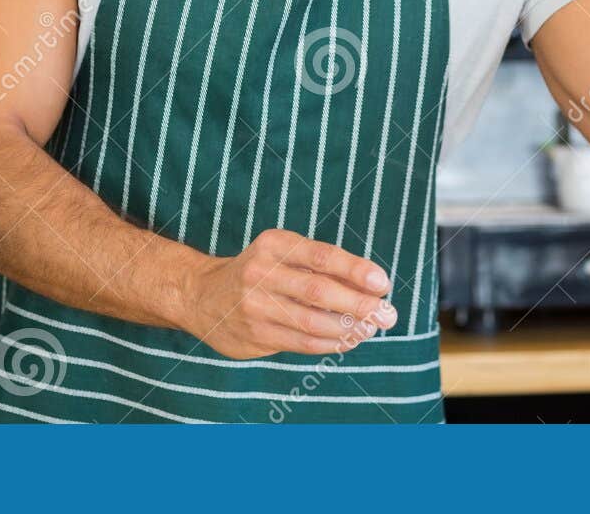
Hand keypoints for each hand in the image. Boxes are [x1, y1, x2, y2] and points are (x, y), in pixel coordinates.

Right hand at [176, 228, 397, 358]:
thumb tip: (372, 286)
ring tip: (370, 329)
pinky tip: (347, 340)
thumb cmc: (260, 272)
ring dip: (348, 329)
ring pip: (311, 322)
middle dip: (359, 305)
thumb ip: (322, 268)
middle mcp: (262, 273)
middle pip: (319, 291)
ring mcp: (255, 306)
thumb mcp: (284, 254)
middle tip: (387, 313)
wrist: (202, 296)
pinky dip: (329, 343)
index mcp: (275, 245)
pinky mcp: (253, 335)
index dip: (356, 270)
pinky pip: (300, 342)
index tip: (382, 282)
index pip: (322, 256)